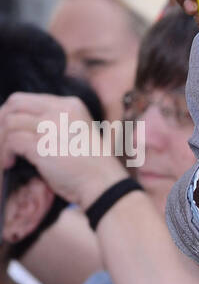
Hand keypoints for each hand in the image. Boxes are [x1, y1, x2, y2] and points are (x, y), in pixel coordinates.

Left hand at [0, 92, 126, 207]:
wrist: (104, 184)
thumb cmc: (92, 166)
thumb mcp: (76, 134)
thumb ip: (54, 125)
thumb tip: (21, 127)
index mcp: (69, 105)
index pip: (27, 99)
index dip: (12, 114)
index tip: (9, 131)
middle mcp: (59, 110)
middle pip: (14, 104)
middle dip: (1, 122)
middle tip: (3, 142)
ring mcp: (50, 126)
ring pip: (9, 122)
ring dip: (2, 141)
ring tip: (6, 157)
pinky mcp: (42, 144)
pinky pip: (11, 141)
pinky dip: (5, 153)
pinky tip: (10, 163)